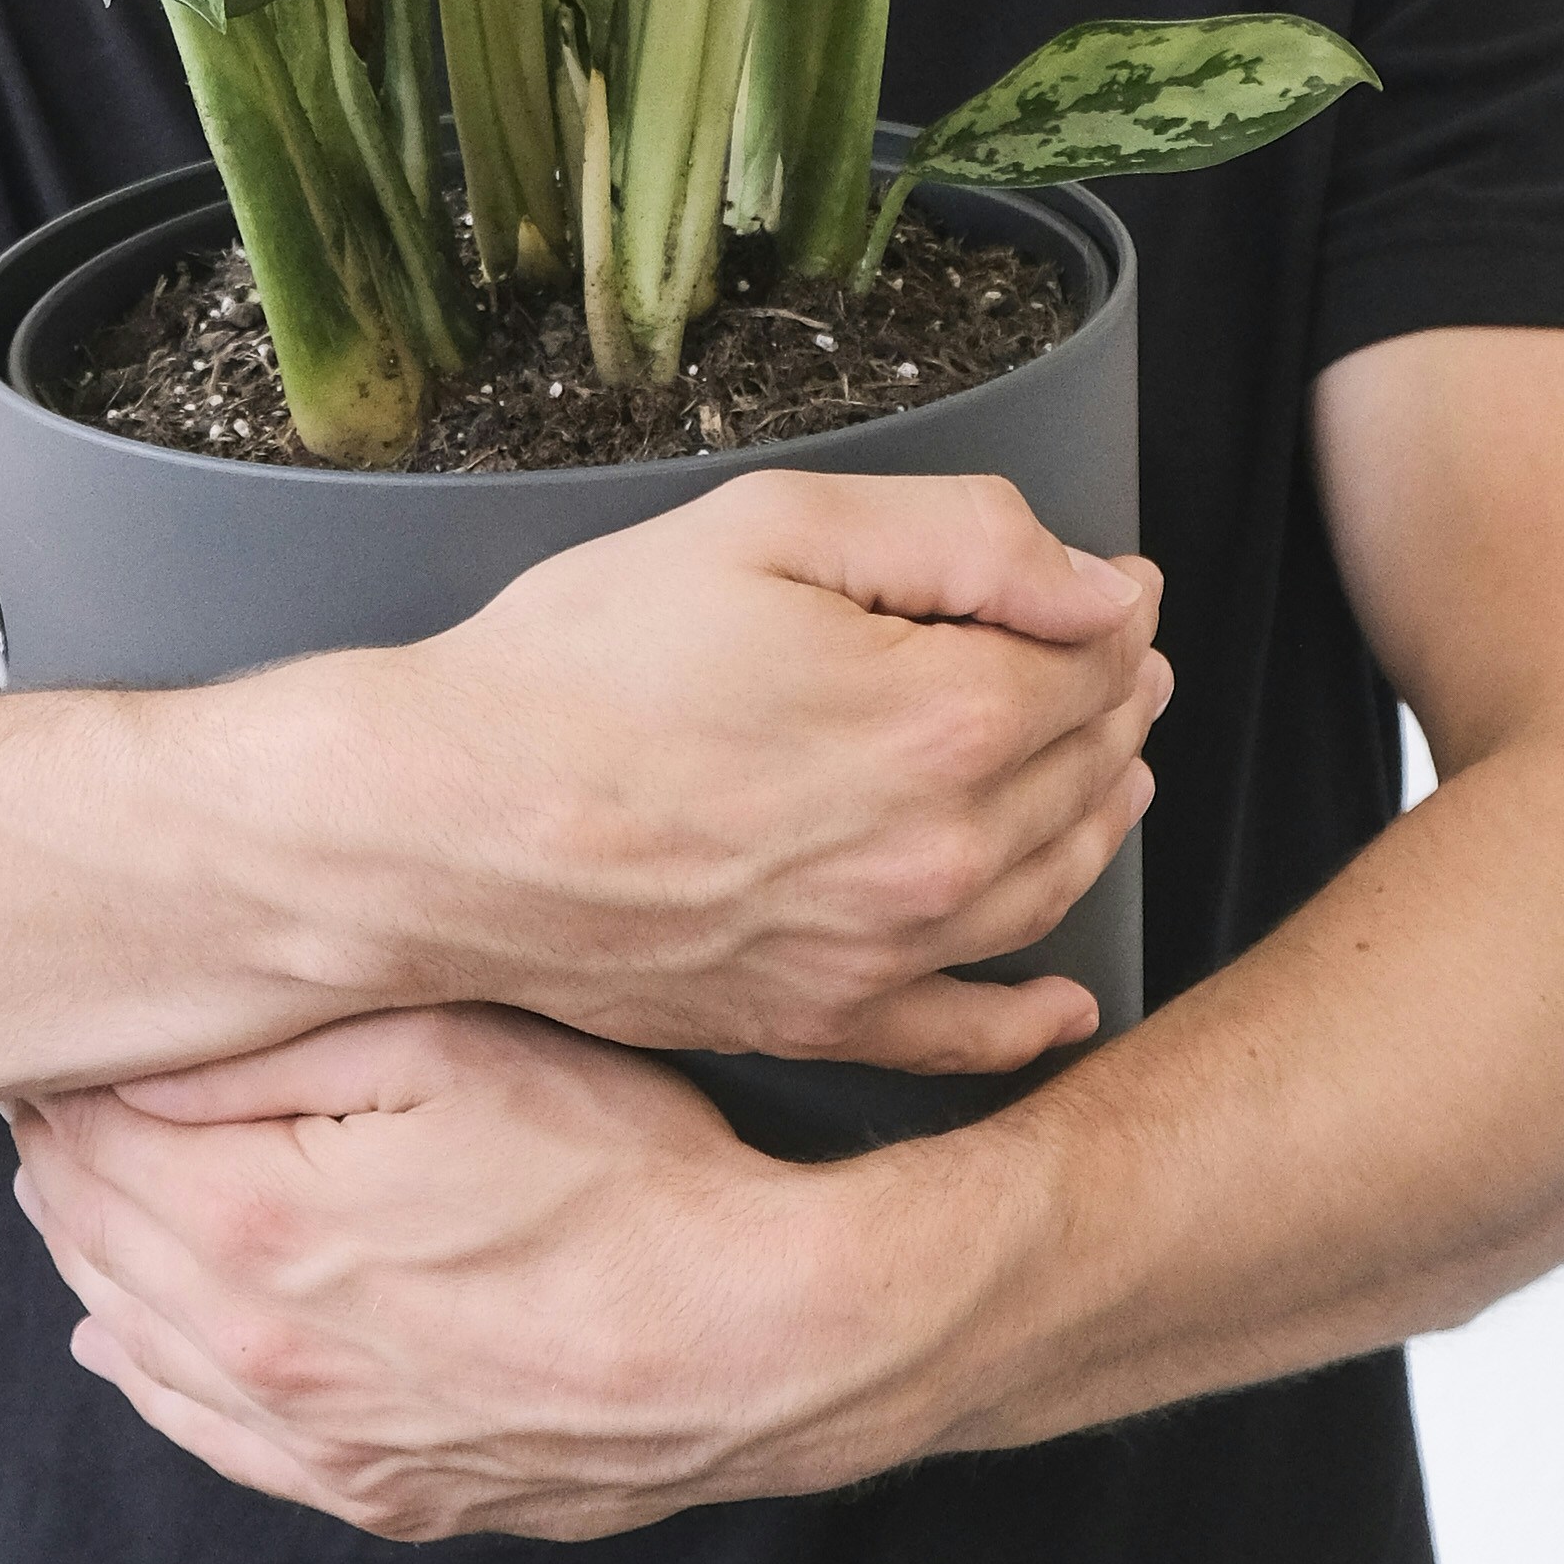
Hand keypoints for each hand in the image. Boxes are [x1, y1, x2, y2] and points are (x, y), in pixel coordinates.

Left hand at [10, 1006, 936, 1541]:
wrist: (756, 1340)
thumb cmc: (624, 1174)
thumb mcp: (448, 1049)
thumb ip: (272, 1051)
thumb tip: (134, 1053)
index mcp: (259, 1227)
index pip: (93, 1144)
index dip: (61, 1080)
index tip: (50, 1031)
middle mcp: (263, 1352)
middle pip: (100, 1243)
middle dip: (60, 1160)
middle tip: (44, 1089)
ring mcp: (319, 1440)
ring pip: (140, 1341)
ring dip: (92, 1256)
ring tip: (70, 1181)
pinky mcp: (378, 1493)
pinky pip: (216, 1441)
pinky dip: (150, 1381)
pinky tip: (119, 1342)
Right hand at [353, 474, 1166, 1071]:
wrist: (448, 822)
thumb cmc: (583, 665)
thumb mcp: (770, 526)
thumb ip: (962, 540)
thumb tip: (1104, 587)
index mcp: (942, 721)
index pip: (1095, 662)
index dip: (1111, 614)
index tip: (1107, 591)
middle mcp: (939, 855)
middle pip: (1087, 770)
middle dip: (1114, 702)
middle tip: (1109, 660)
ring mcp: (884, 954)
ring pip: (1050, 885)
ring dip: (1097, 817)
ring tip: (1108, 765)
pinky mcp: (820, 1018)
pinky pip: (965, 1036)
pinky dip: (1032, 1018)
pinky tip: (1065, 1002)